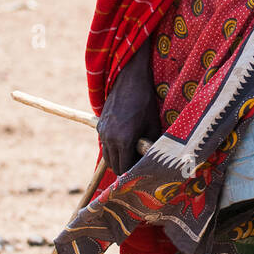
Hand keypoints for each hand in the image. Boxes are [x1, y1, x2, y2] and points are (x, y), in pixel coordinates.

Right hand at [96, 39, 160, 174]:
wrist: (129, 80)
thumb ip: (149, 146)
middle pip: (114, 166)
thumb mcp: (153, 126)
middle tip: (139, 165)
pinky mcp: (100, 125)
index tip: (143, 171)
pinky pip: (105, 144)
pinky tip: (126, 141)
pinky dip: (113, 148)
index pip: (124, 169)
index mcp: (124, 140)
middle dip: (126, 168)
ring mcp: (102, 132)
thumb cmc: (146, 103)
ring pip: (107, 157)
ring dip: (118, 159)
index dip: (134, 173)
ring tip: (133, 154)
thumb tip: (151, 161)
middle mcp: (109, 138)